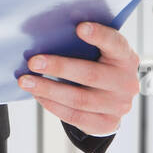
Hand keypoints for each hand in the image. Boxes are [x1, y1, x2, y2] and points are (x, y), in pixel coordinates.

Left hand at [17, 21, 138, 136]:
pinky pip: (75, 116)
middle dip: (59, 68)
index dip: (99, 35)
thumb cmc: (101, 66)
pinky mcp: (106, 124)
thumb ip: (84, 44)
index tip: (79, 27)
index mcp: (126, 57)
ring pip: (79, 99)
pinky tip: (38, 95)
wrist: (113, 99)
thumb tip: (50, 35)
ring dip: (48, 89)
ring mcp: (118, 106)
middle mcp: (126, 82)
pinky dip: (53, 105)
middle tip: (34, 62)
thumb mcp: (101, 52)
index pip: (115, 44)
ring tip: (27, 81)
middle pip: (90, 75)